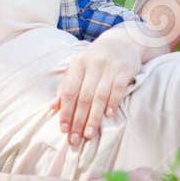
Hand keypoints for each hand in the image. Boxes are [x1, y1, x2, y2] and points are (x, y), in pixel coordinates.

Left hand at [51, 31, 145, 146]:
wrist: (123, 41)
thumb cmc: (96, 59)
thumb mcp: (79, 67)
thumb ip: (66, 86)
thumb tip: (52, 106)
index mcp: (78, 63)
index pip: (69, 91)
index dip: (66, 111)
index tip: (63, 130)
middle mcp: (93, 63)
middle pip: (84, 97)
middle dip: (79, 120)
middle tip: (75, 139)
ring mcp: (110, 66)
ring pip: (100, 96)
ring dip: (94, 118)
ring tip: (89, 134)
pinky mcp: (126, 69)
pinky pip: (118, 89)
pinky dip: (113, 103)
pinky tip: (108, 116)